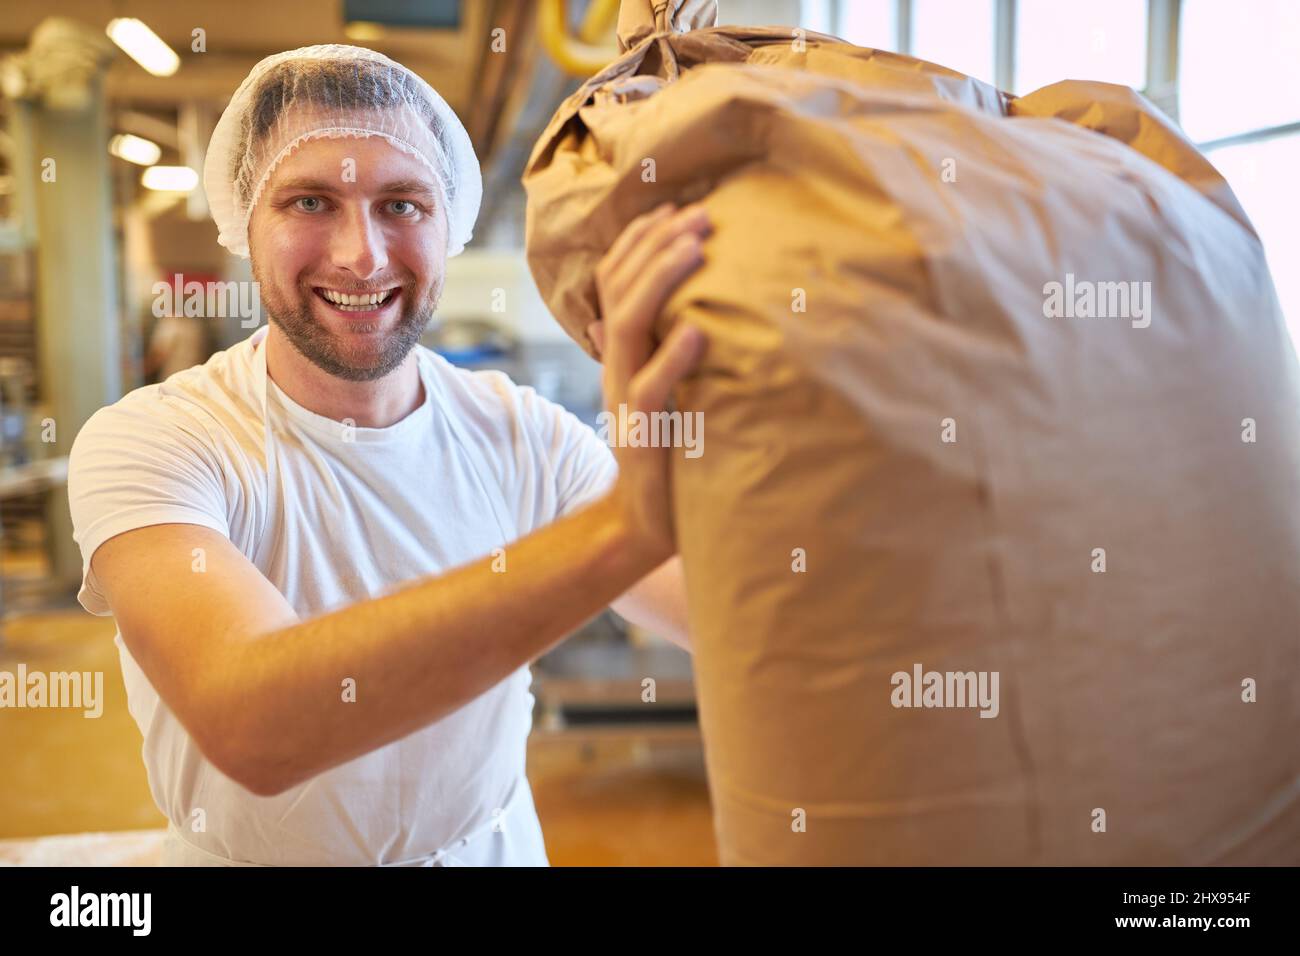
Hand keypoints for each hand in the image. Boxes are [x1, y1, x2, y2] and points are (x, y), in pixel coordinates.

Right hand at [589, 201, 710, 563]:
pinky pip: (652, 391)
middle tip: (699, 214)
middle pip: (622, 290)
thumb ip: (644, 351)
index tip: (678, 208)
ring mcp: (626, 399)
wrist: (642, 520)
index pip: (616, 281)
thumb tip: (617, 312)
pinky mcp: (645, 435)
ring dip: (661, 281)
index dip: (640, 241)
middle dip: (658, 245)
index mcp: (621, 354)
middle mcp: (618, 368)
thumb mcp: (653, 390)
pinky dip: (674, 359)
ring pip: (631, 326)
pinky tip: (700, 332)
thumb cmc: (662, 451)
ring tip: (696, 248)